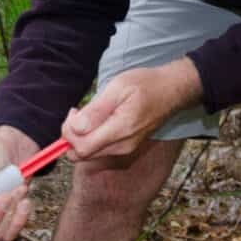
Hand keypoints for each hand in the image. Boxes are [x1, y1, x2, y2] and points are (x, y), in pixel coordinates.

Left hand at [63, 58, 202, 159]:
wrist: (171, 90)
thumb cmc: (146, 84)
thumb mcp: (118, 87)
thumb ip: (96, 110)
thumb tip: (75, 127)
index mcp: (121, 130)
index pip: (81, 148)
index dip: (69, 133)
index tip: (75, 111)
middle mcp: (122, 146)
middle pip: (82, 155)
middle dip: (72, 136)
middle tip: (78, 112)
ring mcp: (125, 149)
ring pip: (88, 154)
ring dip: (81, 136)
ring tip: (90, 113)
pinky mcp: (125, 148)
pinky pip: (99, 149)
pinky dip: (91, 137)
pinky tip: (99, 119)